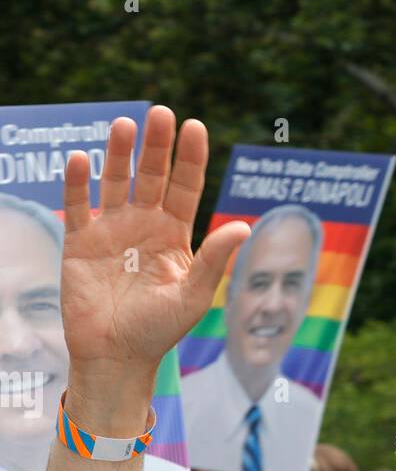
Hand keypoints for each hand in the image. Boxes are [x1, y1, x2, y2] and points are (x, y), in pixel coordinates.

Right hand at [61, 107, 249, 381]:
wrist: (116, 356)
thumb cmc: (159, 331)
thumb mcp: (193, 296)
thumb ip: (215, 260)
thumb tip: (243, 225)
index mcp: (174, 234)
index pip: (185, 186)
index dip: (190, 158)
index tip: (194, 127)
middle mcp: (144, 224)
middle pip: (151, 175)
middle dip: (156, 146)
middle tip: (161, 114)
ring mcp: (111, 229)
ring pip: (116, 181)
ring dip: (119, 154)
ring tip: (126, 125)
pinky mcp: (80, 241)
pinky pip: (78, 205)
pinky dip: (78, 182)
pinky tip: (83, 159)